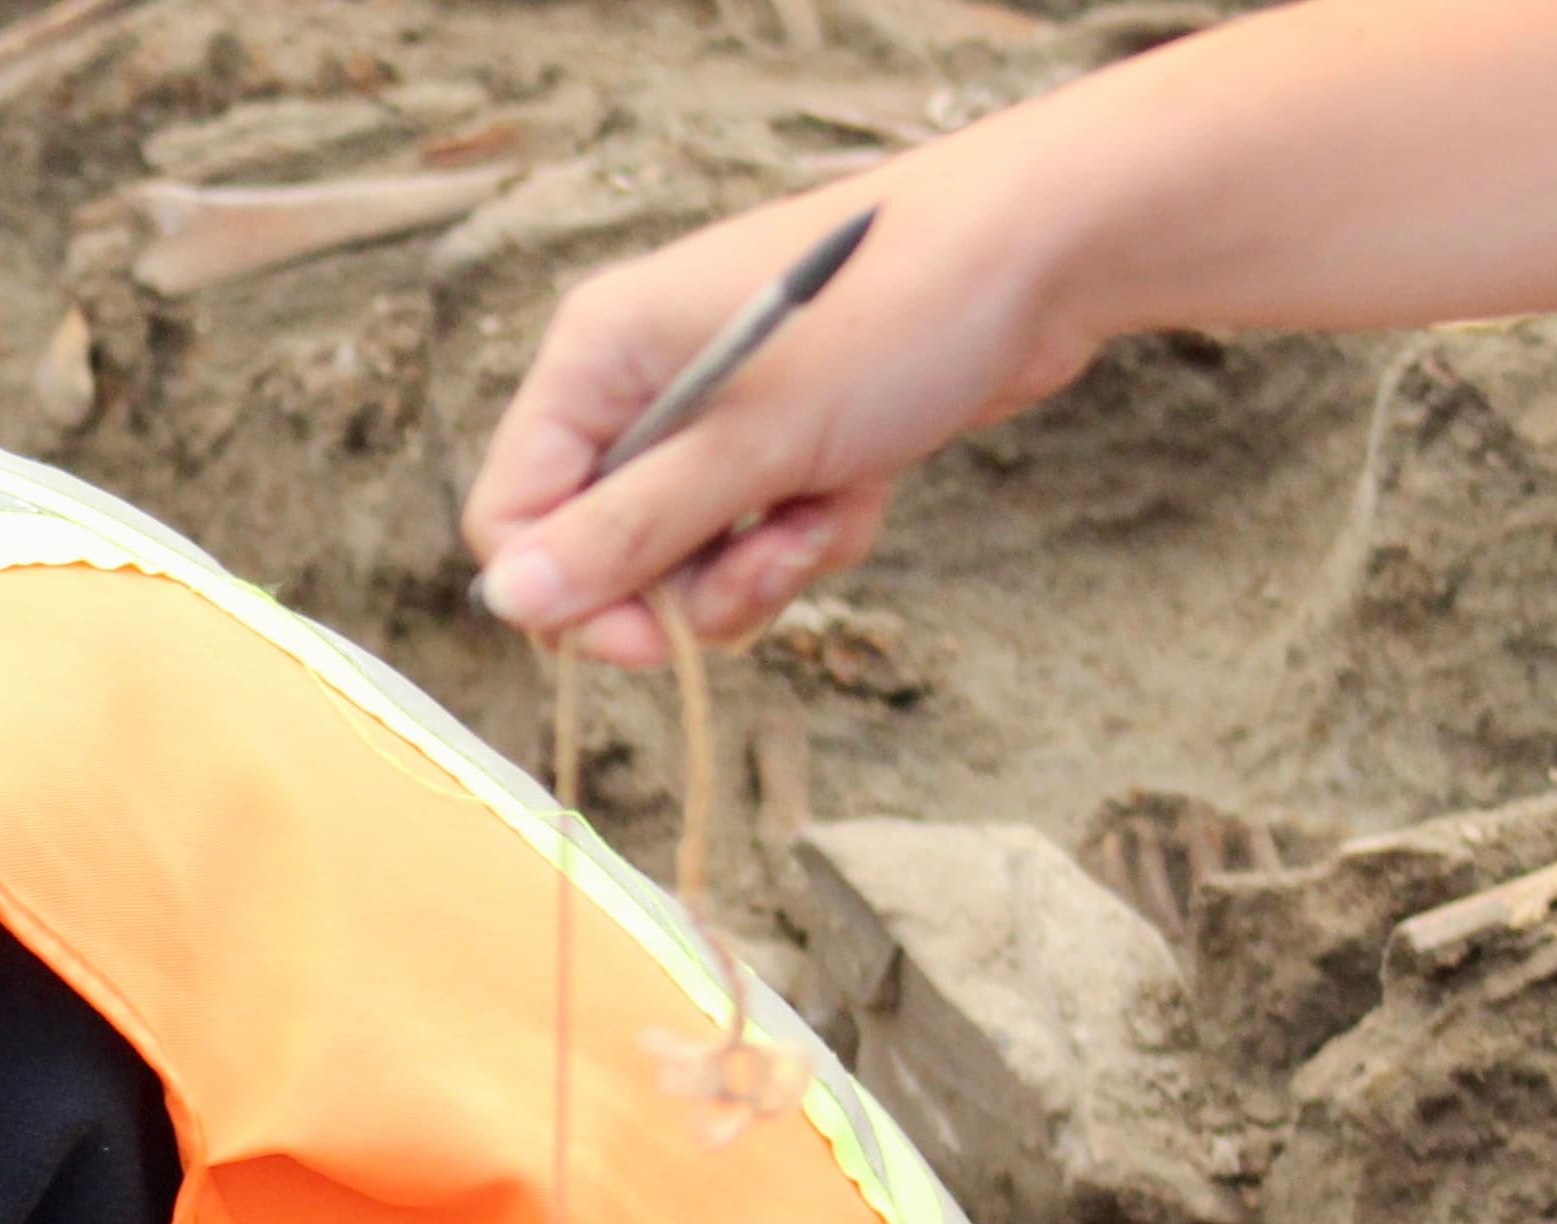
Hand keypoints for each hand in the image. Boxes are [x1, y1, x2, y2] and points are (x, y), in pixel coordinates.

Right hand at [462, 176, 1077, 665]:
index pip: (515, 513)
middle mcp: (638, 382)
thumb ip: (626, 530)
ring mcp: (712, 411)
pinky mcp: (779, 434)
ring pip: (684, 555)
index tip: (649, 641)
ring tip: (824, 521)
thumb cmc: (894, 311)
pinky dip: (806, 535)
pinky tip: (861, 491)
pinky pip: (752, 533)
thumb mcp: (751, 441)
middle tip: (771, 569)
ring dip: (756, 567)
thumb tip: (507, 601)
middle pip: (601, 546)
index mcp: (595, 358)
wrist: (1049, 248)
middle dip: (686, 582)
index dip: (568, 592)